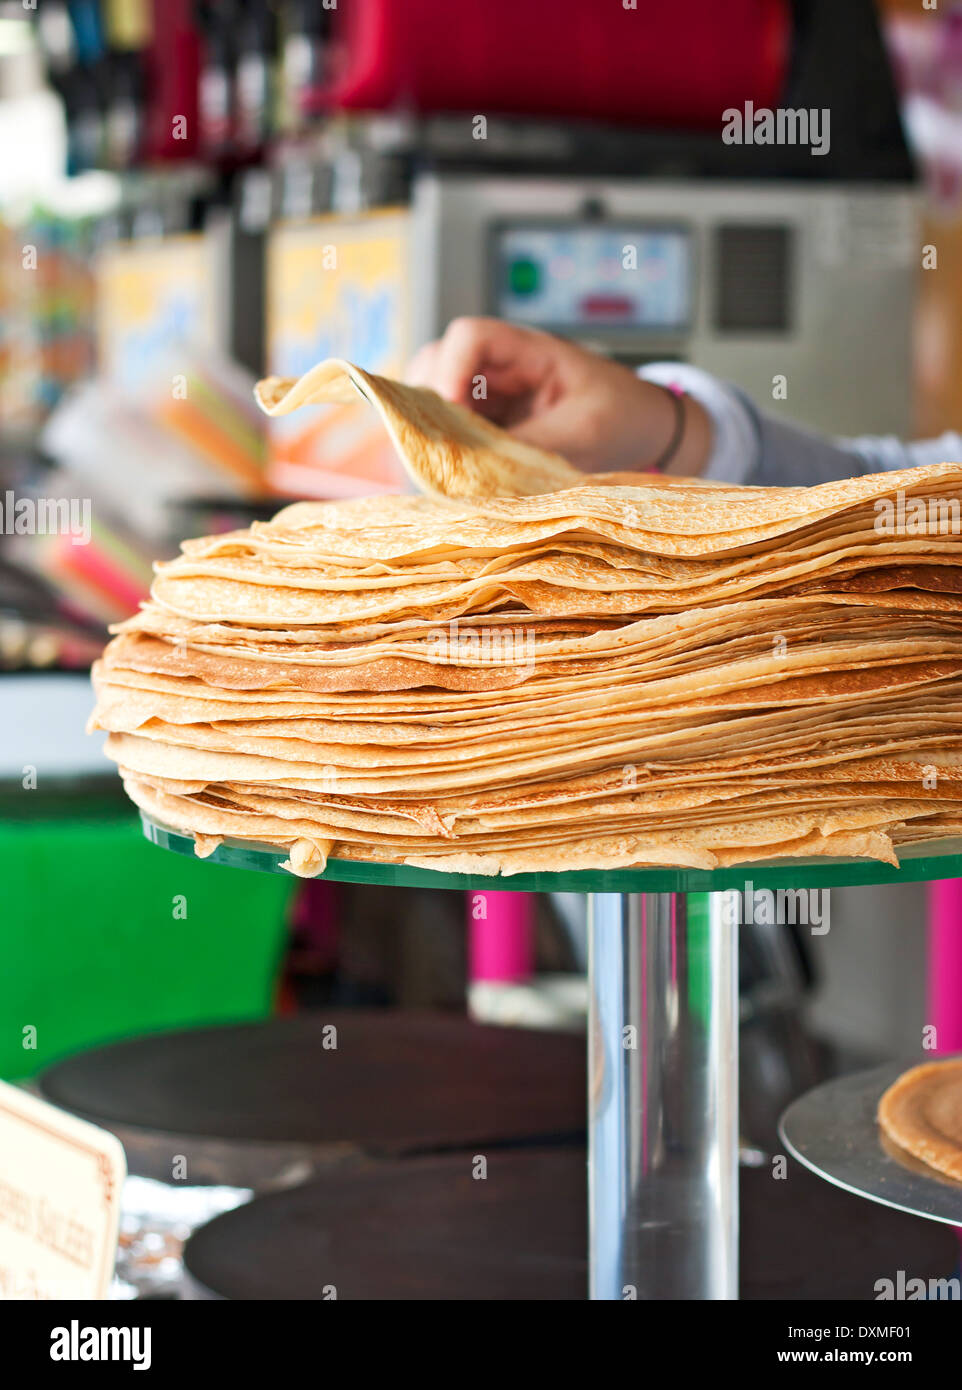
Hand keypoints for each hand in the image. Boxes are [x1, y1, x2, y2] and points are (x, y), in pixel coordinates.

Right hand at [405, 317, 710, 475]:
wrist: (643, 428)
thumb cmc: (621, 416)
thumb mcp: (584, 432)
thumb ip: (531, 446)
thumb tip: (476, 471)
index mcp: (528, 349)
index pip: (470, 337)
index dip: (450, 369)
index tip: (452, 414)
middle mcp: (500, 365)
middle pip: (435, 364)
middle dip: (428, 405)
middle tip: (440, 450)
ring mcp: (490, 393)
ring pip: (433, 398)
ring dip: (432, 430)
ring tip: (444, 465)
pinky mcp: (488, 422)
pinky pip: (449, 428)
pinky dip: (444, 449)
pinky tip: (453, 474)